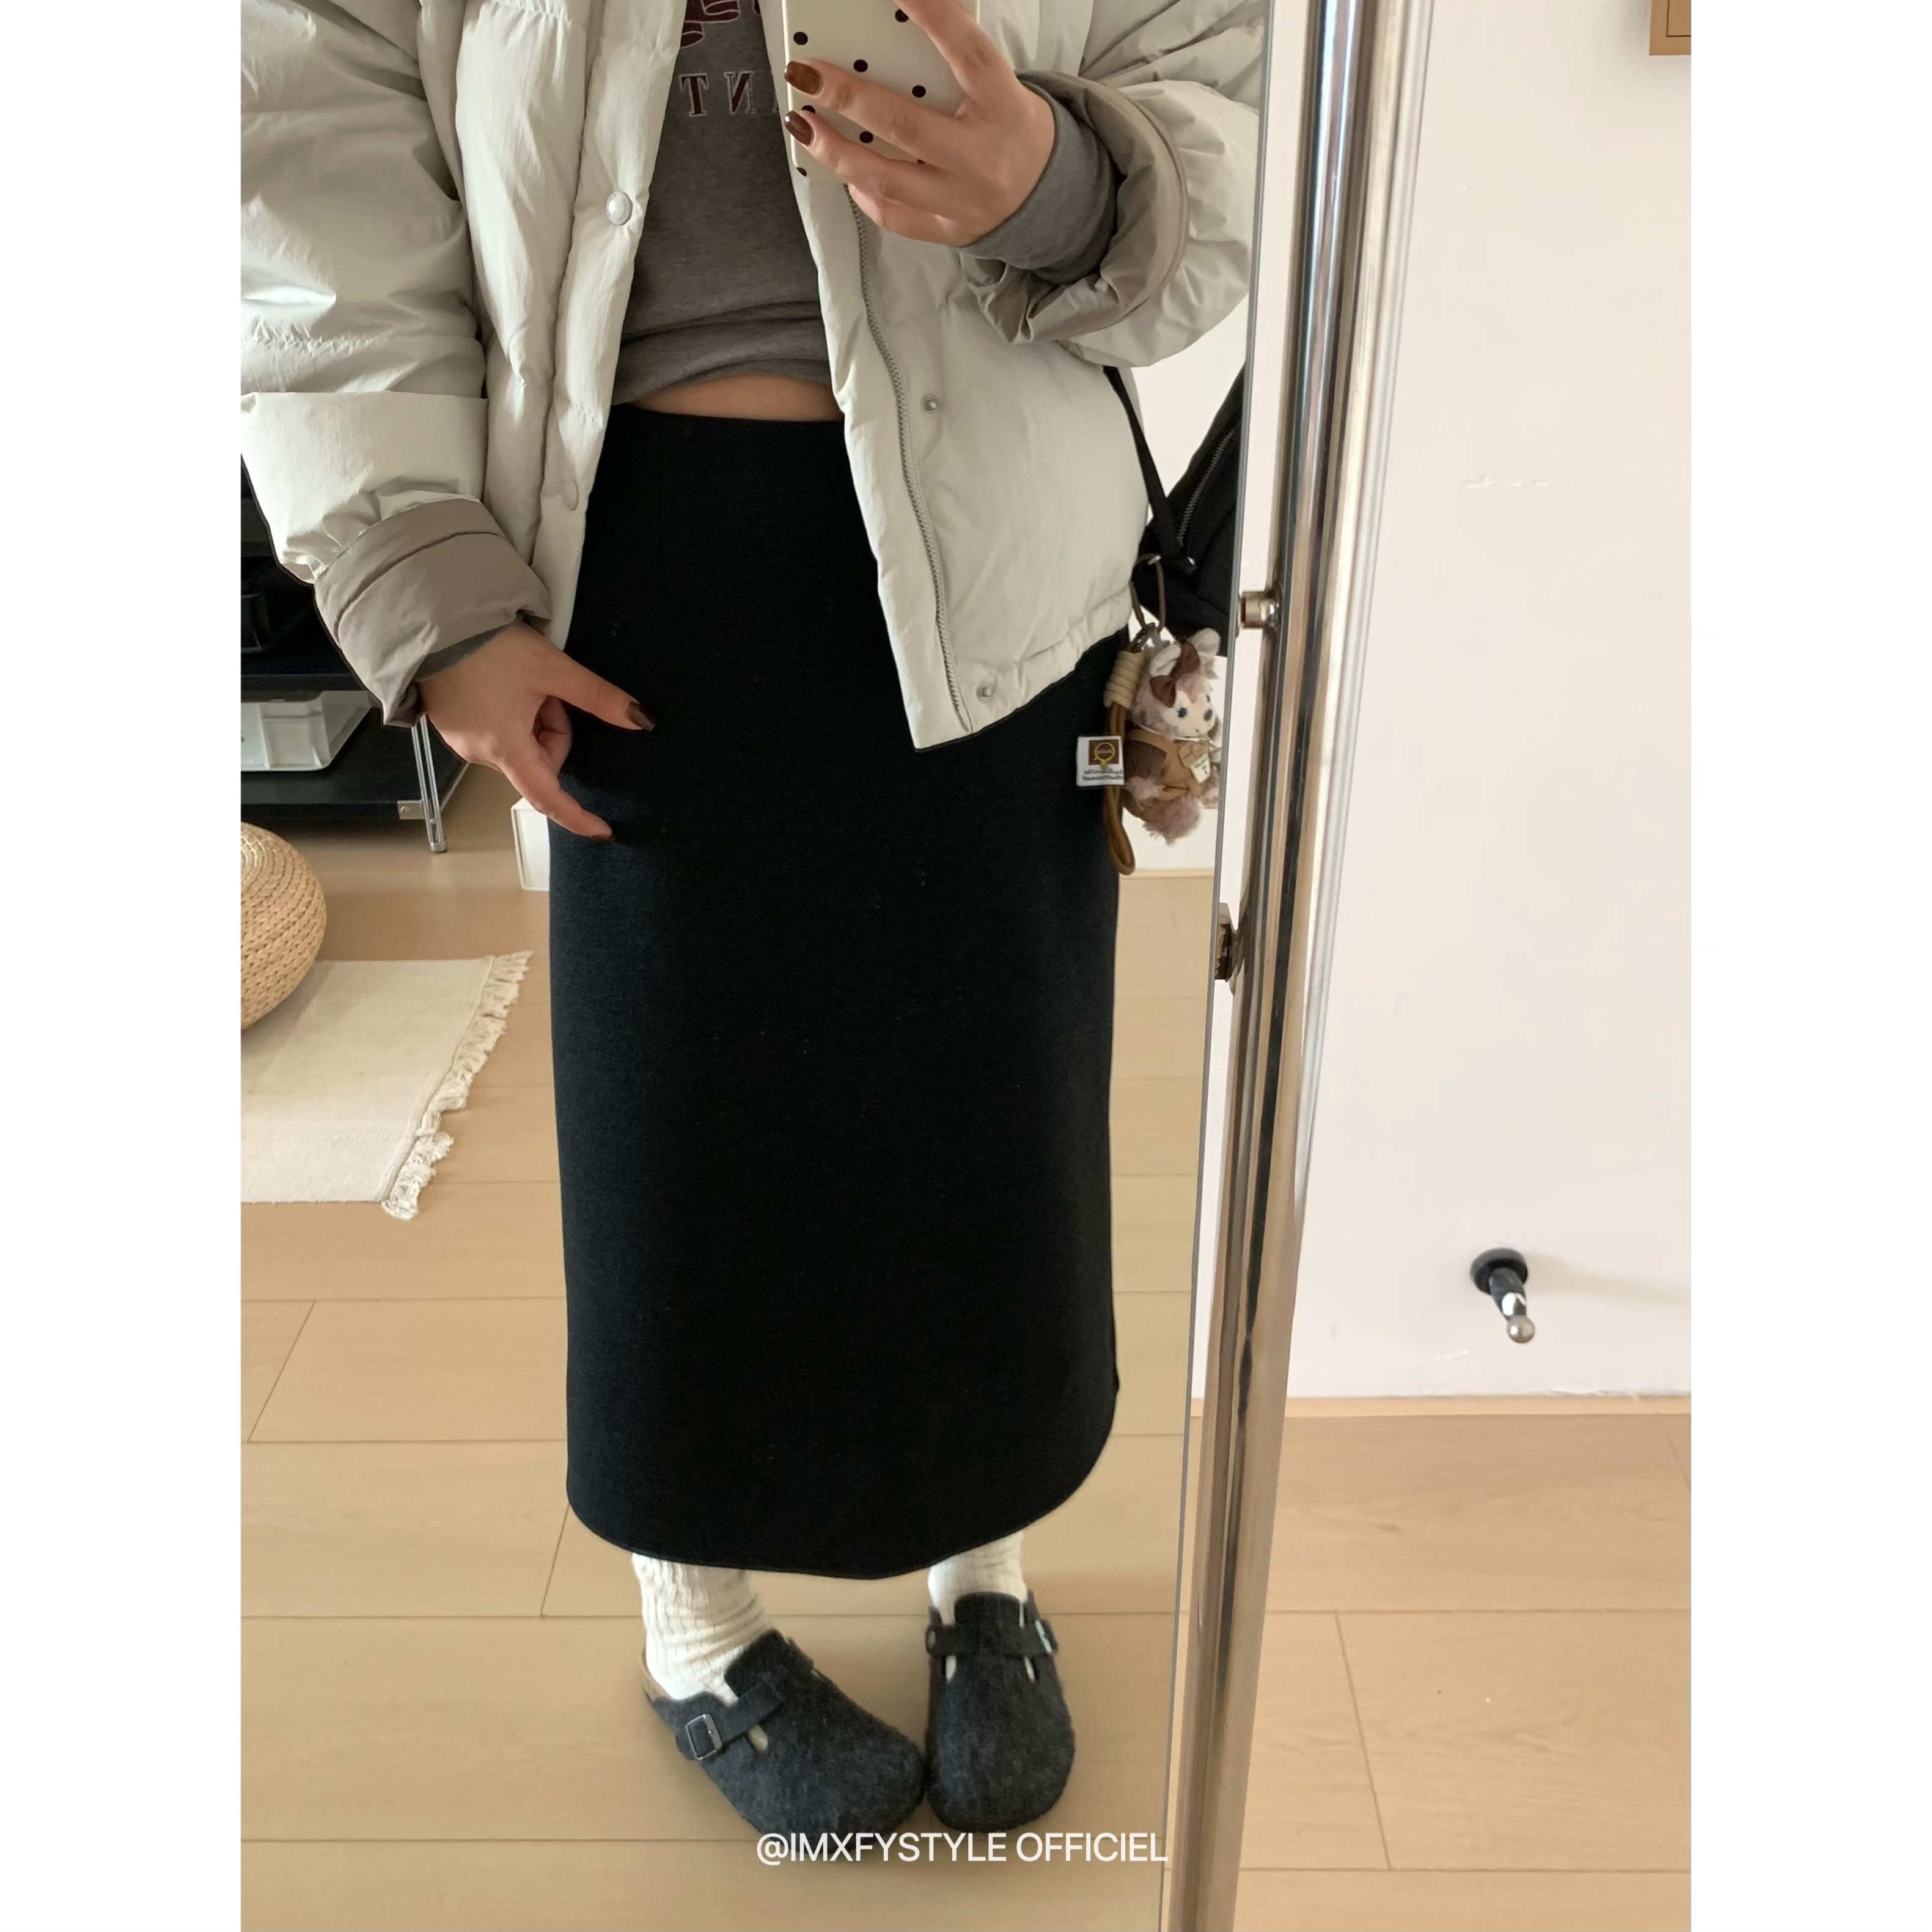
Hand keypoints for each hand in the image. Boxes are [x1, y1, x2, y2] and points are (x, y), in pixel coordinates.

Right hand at [417, 623, 651, 839]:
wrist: (434, 621)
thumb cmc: (490, 645)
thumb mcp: (552, 668)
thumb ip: (598, 697)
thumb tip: (641, 720)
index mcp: (504, 748)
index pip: (547, 798)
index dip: (577, 816)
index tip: (602, 830)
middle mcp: (479, 754)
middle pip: (539, 762)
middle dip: (554, 730)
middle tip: (547, 691)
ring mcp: (462, 742)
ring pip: (520, 746)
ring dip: (533, 720)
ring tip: (521, 681)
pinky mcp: (453, 727)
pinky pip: (499, 735)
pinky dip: (513, 716)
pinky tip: (504, 685)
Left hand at [781, 0, 1055, 246]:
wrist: (1049, 197)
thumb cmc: (1012, 129)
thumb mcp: (999, 87)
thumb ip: (956, 63)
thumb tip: (901, 26)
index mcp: (1003, 106)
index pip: (967, 52)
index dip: (932, 15)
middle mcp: (982, 157)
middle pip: (905, 126)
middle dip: (848, 97)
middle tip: (808, 74)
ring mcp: (963, 200)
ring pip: (887, 180)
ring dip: (836, 152)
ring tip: (804, 126)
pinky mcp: (949, 229)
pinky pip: (895, 216)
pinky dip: (864, 194)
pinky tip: (846, 172)